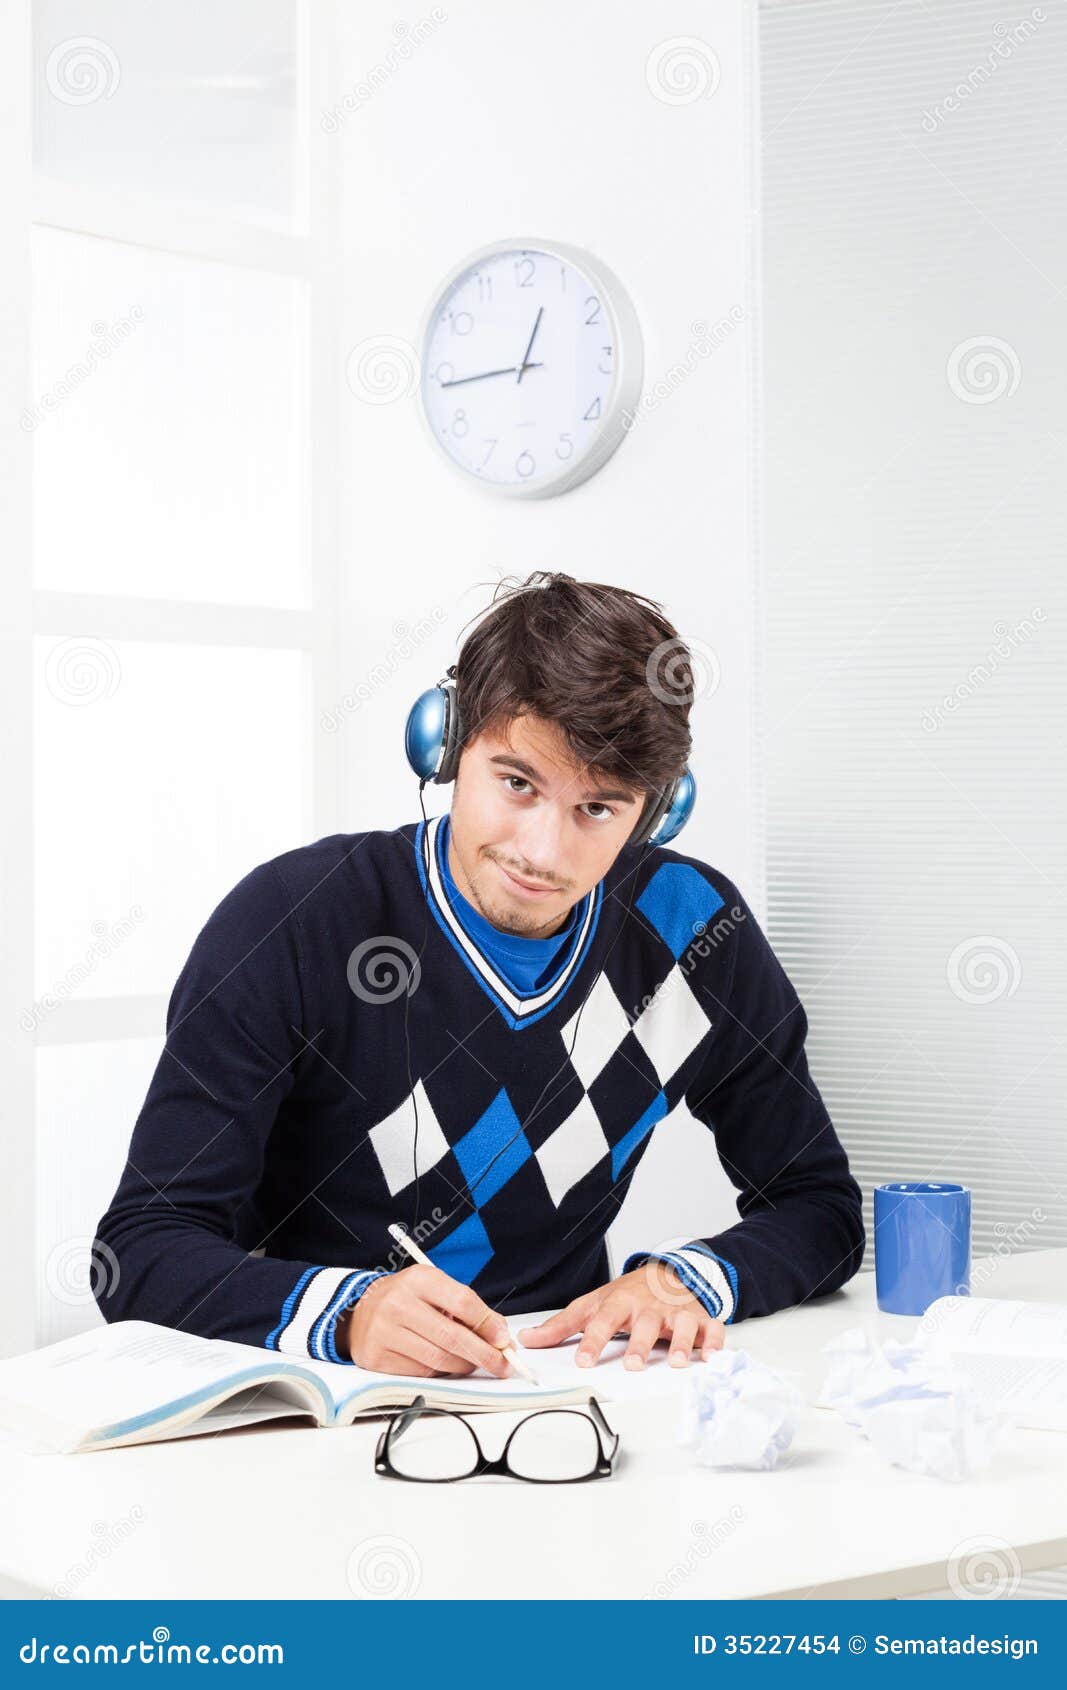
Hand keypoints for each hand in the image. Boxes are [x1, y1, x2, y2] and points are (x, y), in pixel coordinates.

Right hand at [340, 1264, 511, 1377]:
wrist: (360, 1309)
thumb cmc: (408, 1298)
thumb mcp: (435, 1289)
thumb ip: (467, 1307)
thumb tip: (499, 1335)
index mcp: (418, 1279)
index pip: (461, 1301)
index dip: (486, 1323)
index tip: (504, 1339)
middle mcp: (397, 1303)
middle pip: (451, 1336)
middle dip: (483, 1354)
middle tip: (503, 1365)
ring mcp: (384, 1332)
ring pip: (438, 1359)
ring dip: (464, 1366)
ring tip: (475, 1364)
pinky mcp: (376, 1358)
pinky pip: (421, 1372)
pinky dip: (440, 1372)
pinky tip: (444, 1364)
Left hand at [518, 1262, 725, 1369]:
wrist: (666, 1273)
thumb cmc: (626, 1295)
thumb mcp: (592, 1305)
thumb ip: (561, 1326)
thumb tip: (526, 1339)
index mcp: (619, 1304)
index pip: (603, 1322)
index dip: (592, 1342)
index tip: (583, 1361)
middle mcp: (649, 1306)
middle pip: (645, 1324)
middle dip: (640, 1344)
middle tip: (633, 1365)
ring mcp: (676, 1311)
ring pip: (681, 1325)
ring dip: (681, 1343)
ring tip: (678, 1363)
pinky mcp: (700, 1318)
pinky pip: (712, 1328)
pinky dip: (715, 1341)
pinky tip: (712, 1356)